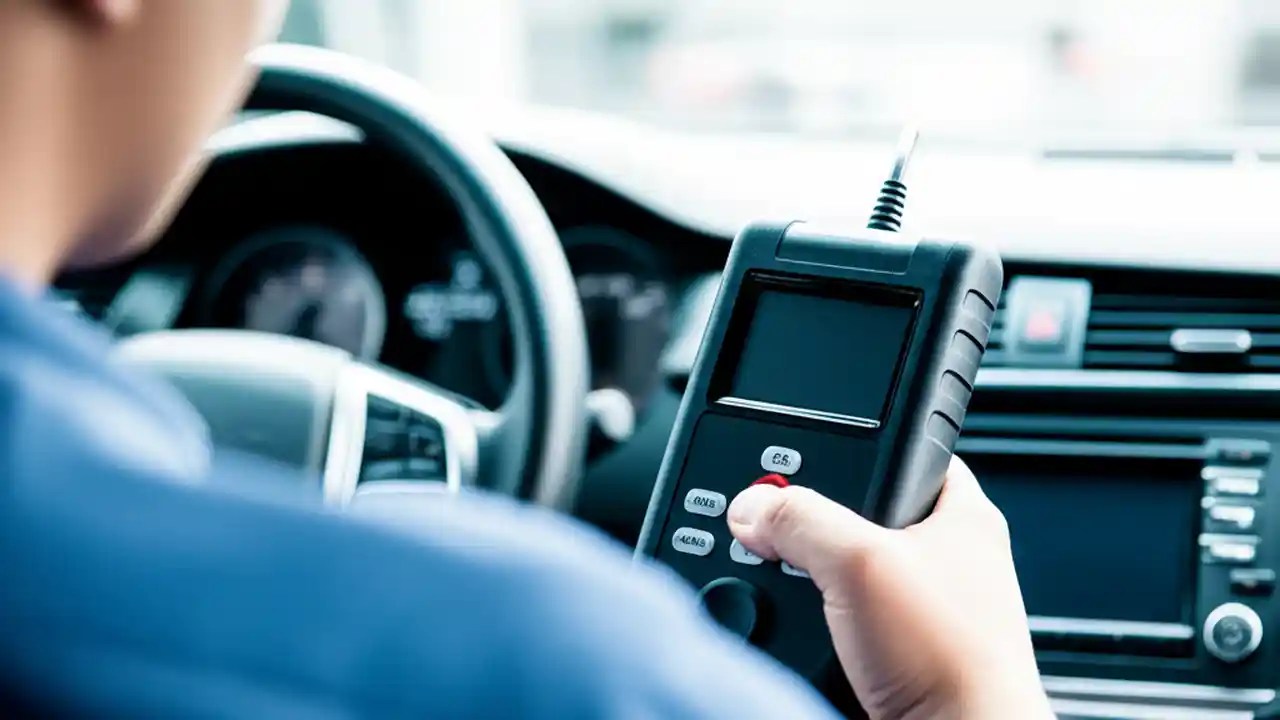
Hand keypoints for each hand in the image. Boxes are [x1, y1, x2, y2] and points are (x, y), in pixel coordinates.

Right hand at [727, 457, 1052, 719]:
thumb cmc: (950, 662)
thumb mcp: (859, 565)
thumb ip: (799, 520)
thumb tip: (753, 508)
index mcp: (962, 515)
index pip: (906, 450)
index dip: (855, 446)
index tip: (808, 458)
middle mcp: (946, 558)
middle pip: (858, 512)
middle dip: (813, 524)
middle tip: (783, 532)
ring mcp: (921, 609)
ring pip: (844, 570)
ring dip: (809, 580)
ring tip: (794, 589)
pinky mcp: (897, 653)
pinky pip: (840, 618)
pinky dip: (816, 623)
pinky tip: (806, 630)